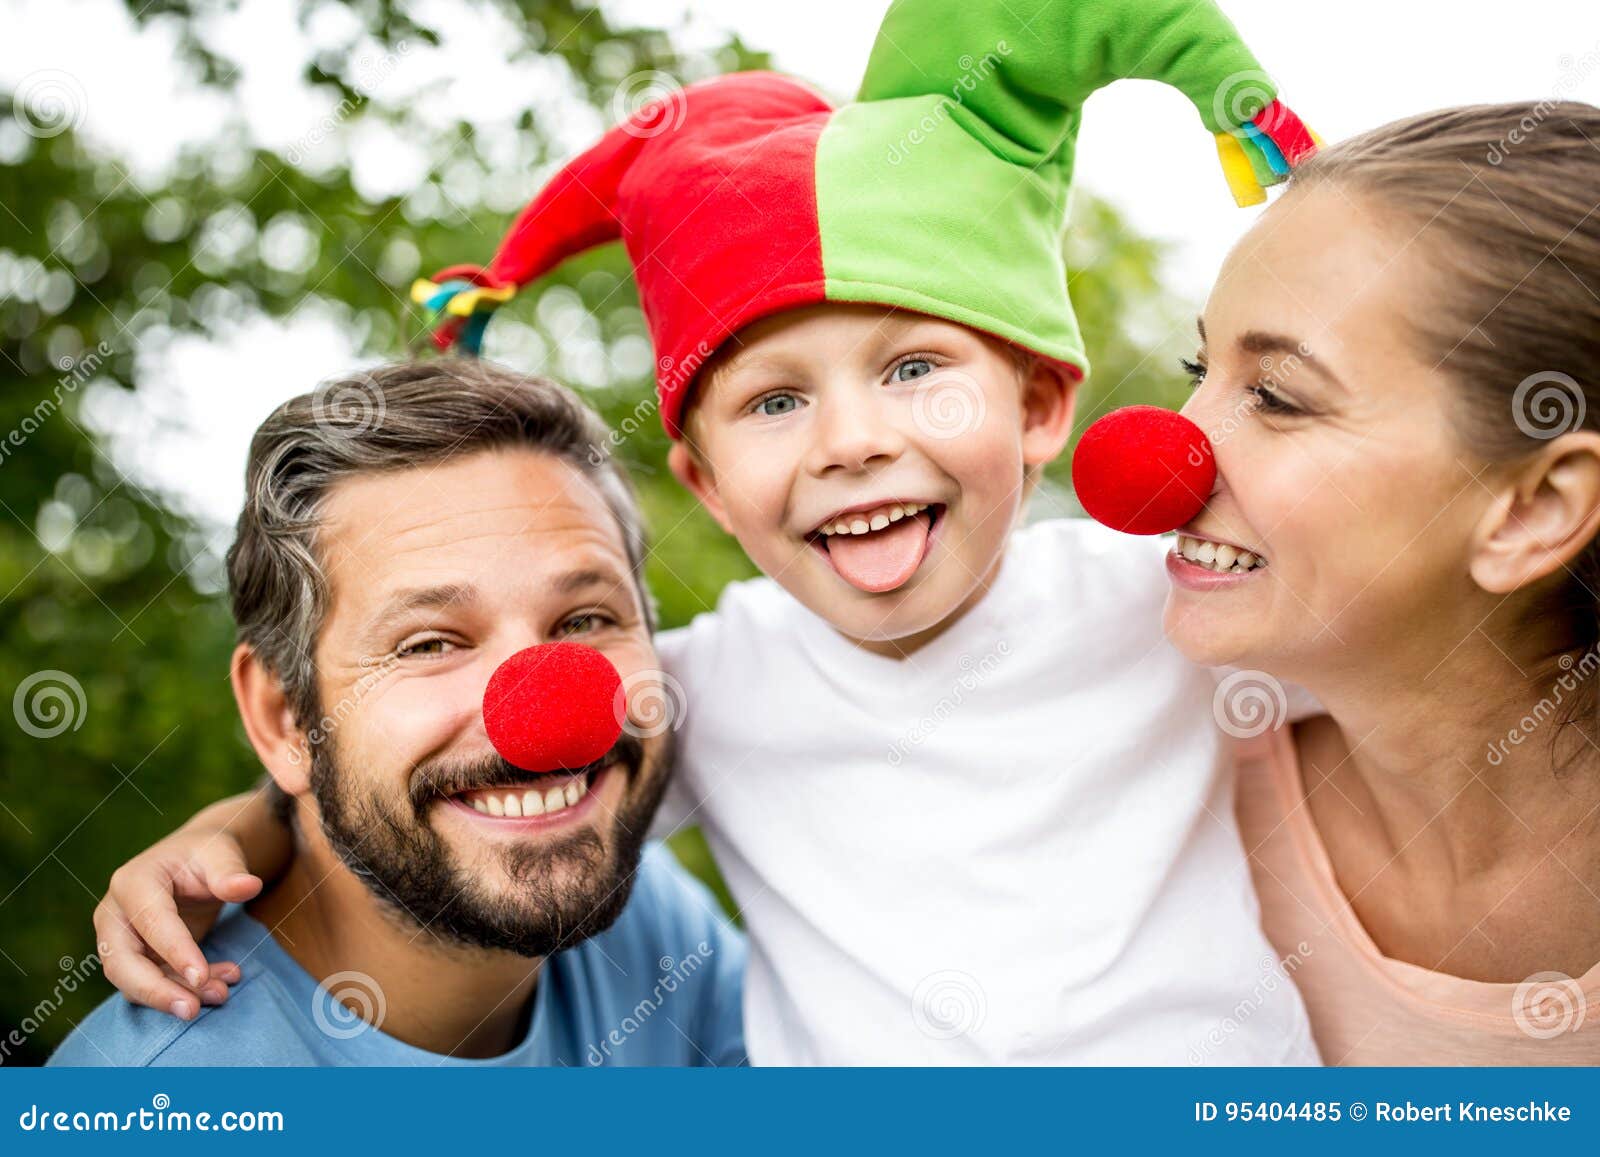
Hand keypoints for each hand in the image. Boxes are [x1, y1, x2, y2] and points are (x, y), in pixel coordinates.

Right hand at [93, 828, 262, 1018]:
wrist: (196, 861)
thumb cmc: (206, 854)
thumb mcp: (221, 854)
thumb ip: (230, 872)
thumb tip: (249, 886)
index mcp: (132, 882)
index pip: (150, 922)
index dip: (174, 951)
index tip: (200, 976)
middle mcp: (115, 914)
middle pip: (120, 963)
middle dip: (154, 990)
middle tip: (191, 1010)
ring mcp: (119, 939)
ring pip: (133, 981)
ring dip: (173, 995)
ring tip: (221, 993)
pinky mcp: (134, 959)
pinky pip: (151, 984)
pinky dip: (182, 990)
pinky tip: (219, 985)